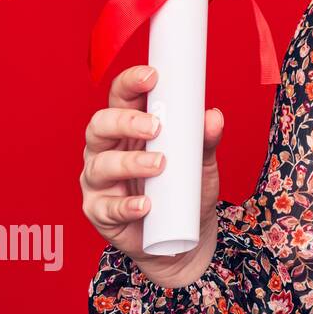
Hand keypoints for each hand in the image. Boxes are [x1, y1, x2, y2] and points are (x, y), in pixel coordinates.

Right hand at [80, 64, 225, 287]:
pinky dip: (126, 205)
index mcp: (128, 129)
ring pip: (100, 165)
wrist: (184, 236)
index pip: (121, 98)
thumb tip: (213, 116)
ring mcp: (99, 181)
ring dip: (130, 163)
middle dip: (126, 122)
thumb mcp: (201, 162)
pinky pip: (106, 207)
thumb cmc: (185, 190)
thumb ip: (205, 140)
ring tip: (160, 165)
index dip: (130, 84)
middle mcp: (106, 150)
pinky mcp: (99, 212)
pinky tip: (145, 204)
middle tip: (156, 126)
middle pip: (100, 125)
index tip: (152, 77)